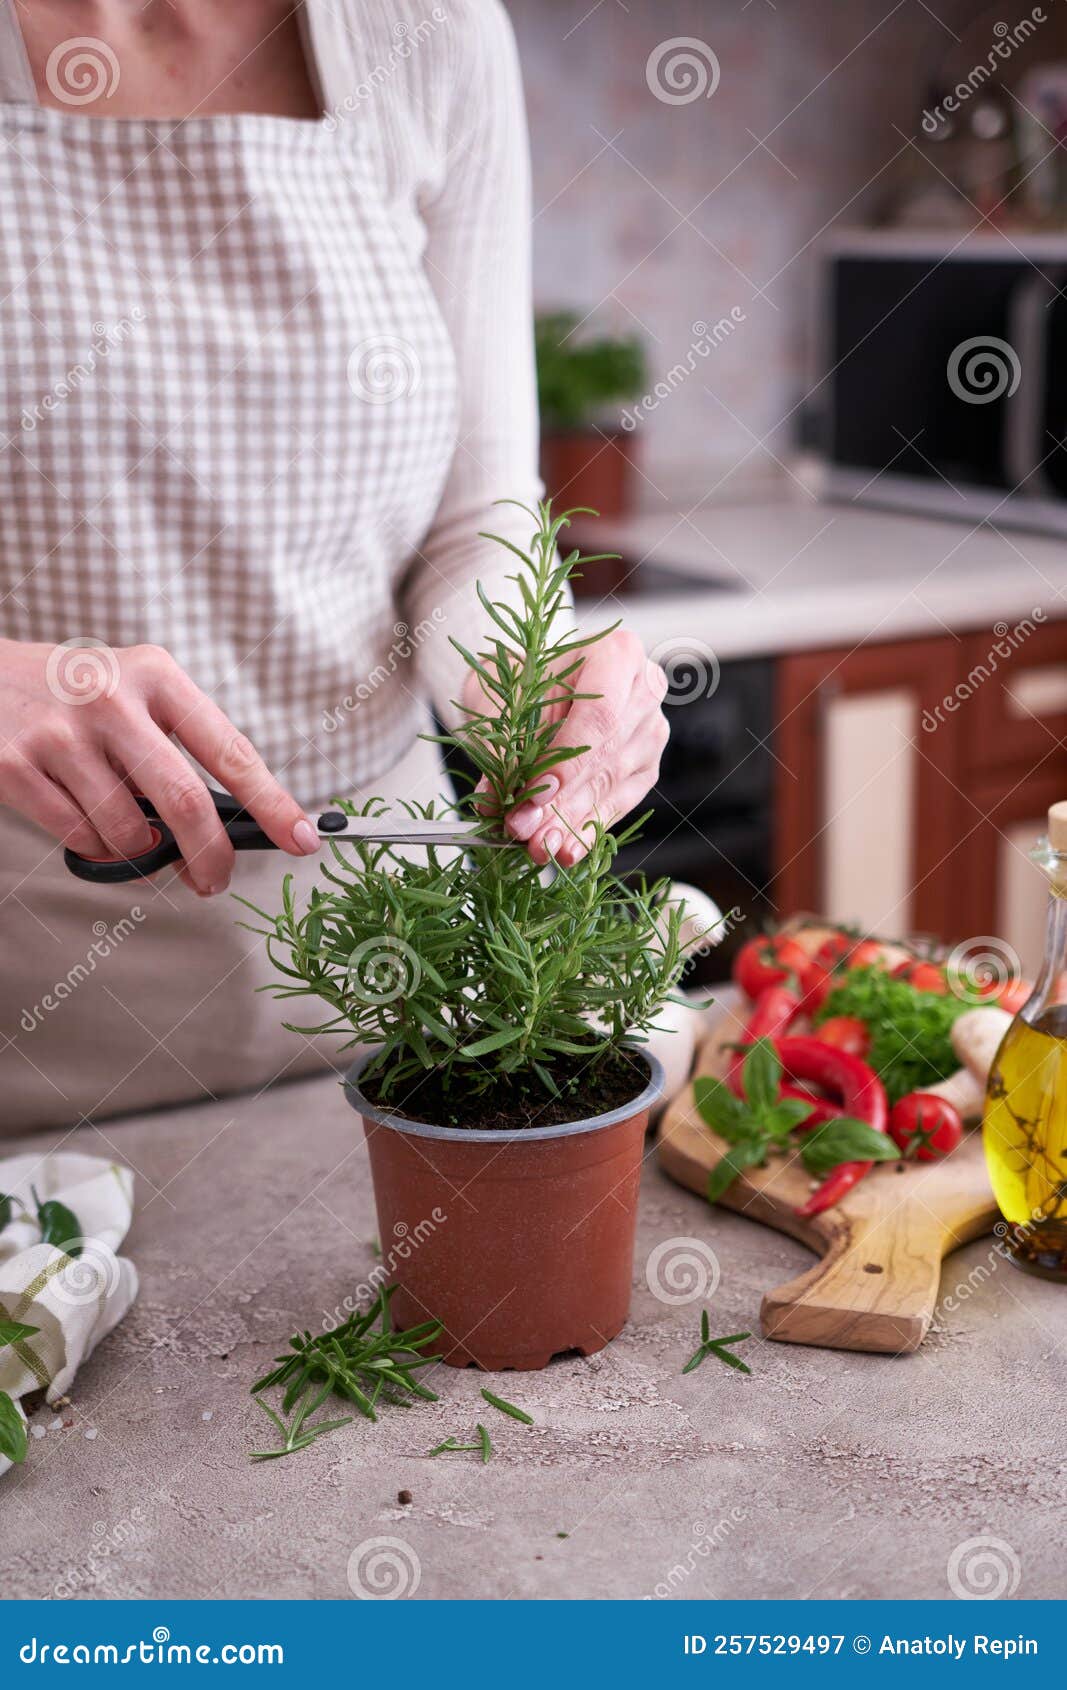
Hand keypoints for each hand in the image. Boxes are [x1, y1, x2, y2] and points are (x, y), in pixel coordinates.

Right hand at [0, 640, 320, 894]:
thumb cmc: (72, 695)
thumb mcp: (132, 693)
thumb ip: (176, 749)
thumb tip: (224, 829)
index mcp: (156, 675)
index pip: (231, 750)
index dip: (273, 802)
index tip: (303, 839)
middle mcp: (110, 697)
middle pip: (185, 801)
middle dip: (210, 855)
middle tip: (214, 880)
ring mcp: (60, 732)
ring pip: (128, 830)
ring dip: (138, 853)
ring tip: (127, 834)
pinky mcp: (15, 766)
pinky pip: (79, 837)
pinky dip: (95, 848)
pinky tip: (86, 823)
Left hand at [495, 628, 668, 865]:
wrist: (534, 685)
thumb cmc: (522, 680)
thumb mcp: (503, 699)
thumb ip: (503, 745)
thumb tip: (496, 798)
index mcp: (617, 654)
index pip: (599, 714)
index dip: (567, 760)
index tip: (534, 792)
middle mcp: (645, 690)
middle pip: (606, 754)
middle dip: (561, 799)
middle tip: (524, 828)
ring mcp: (650, 731)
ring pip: (610, 783)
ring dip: (571, 821)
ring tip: (536, 846)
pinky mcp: (646, 767)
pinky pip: (618, 802)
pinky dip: (587, 828)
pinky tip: (566, 849)